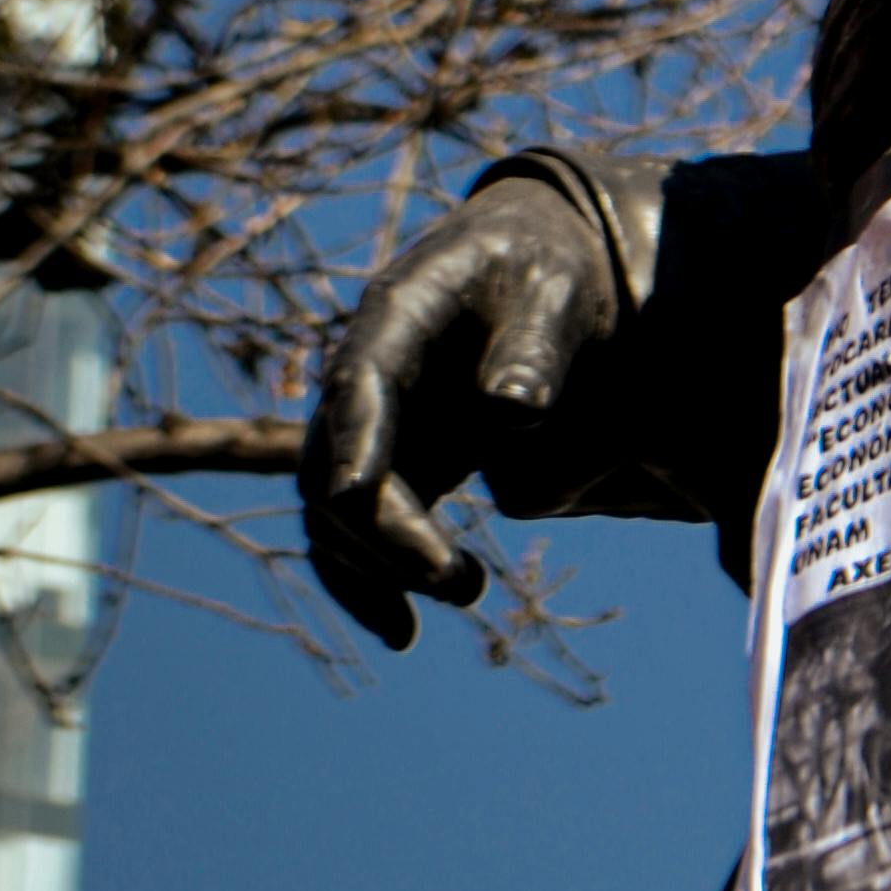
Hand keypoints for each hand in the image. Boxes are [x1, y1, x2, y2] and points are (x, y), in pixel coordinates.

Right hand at [298, 182, 615, 649]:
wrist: (533, 261)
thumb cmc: (545, 266)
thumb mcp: (555, 288)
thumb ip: (534, 345)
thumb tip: (512, 413)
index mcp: (397, 314)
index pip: (360, 384)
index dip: (355, 440)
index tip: (360, 499)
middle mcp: (363, 374)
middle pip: (336, 465)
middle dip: (384, 533)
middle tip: (460, 580)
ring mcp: (372, 423)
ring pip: (335, 513)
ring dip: (379, 570)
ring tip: (469, 591)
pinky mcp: (394, 460)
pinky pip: (359, 531)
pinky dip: (373, 580)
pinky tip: (405, 629)